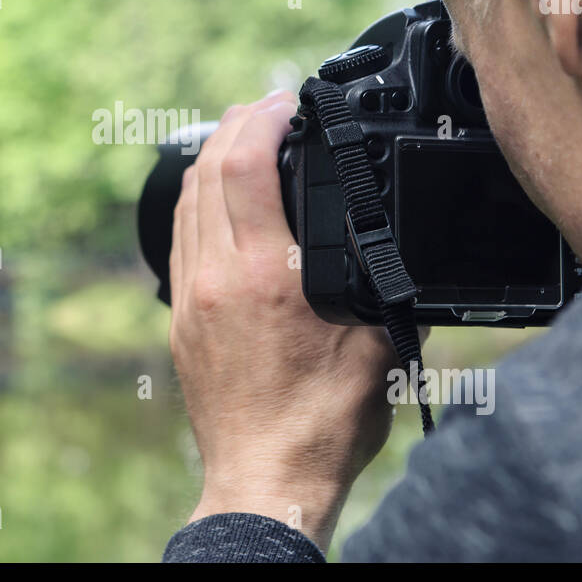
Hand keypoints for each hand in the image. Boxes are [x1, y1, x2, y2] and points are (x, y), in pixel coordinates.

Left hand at [168, 90, 414, 549]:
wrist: (265, 480)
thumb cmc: (320, 426)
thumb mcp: (378, 350)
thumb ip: (385, 291)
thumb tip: (401, 252)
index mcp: (265, 277)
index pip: (245, 166)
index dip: (262, 118)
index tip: (286, 101)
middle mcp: (216, 278)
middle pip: (207, 171)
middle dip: (234, 125)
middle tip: (266, 108)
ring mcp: (191, 298)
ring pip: (187, 201)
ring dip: (212, 157)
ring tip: (241, 136)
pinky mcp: (181, 319)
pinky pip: (180, 238)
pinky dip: (198, 200)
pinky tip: (217, 197)